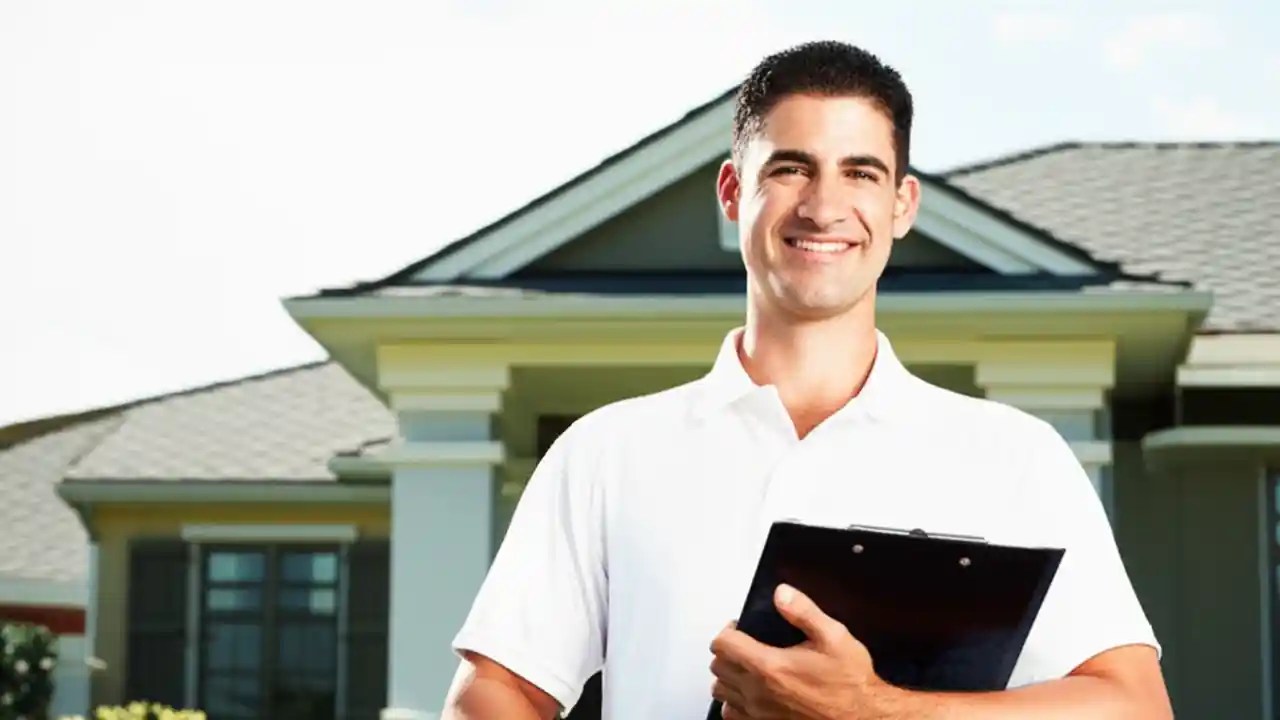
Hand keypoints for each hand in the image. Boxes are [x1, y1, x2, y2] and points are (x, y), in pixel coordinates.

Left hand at [709, 583, 896, 719]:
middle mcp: (758, 692)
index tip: (740, 627)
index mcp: (770, 667)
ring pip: (720, 692)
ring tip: (746, 667)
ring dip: (728, 676)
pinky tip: (750, 692)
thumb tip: (781, 594)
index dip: (729, 630)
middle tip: (745, 643)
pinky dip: (734, 702)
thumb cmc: (850, 683)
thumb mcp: (834, 637)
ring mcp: (758, 714)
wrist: (863, 719)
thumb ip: (803, 612)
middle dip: (728, 650)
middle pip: (718, 666)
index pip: (723, 644)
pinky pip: (731, 714)